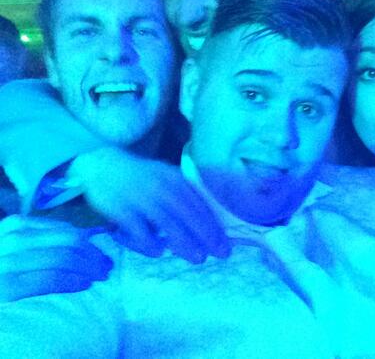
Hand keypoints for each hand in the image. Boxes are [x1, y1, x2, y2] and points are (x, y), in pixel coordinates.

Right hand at [0, 215, 112, 301]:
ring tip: (99, 276)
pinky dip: (71, 281)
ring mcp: (7, 262)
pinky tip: (83, 285)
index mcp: (15, 227)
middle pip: (68, 242)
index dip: (89, 242)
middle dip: (93, 255)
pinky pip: (49, 279)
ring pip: (63, 259)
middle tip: (107, 266)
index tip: (103, 252)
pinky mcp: (5, 287)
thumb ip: (41, 239)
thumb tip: (87, 236)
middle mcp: (11, 240)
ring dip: (87, 268)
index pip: (64, 230)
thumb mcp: (14, 245)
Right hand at [70, 148, 229, 262]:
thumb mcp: (164, 176)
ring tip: (198, 258)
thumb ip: (183, 193)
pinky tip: (158, 252)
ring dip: (186, 243)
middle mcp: (161, 187)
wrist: (101, 164)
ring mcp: (141, 197)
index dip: (214, 225)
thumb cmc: (139, 176)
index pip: (199, 204)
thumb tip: (206, 218)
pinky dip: (150, 242)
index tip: (226, 242)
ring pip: (169, 224)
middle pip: (189, 215)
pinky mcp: (121, 209)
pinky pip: (139, 230)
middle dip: (207, 236)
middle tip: (220, 254)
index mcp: (174, 179)